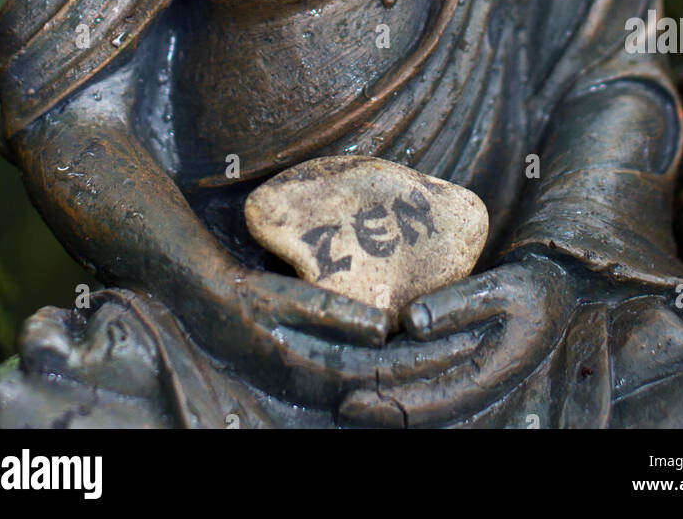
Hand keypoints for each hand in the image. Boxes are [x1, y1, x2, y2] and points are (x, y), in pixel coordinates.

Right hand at [190, 264, 493, 413]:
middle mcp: (320, 386)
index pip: (386, 372)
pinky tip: (417, 355)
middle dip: (434, 366)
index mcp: (314, 369)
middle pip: (391, 384)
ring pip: (383, 385)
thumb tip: (385, 330)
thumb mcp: (283, 301)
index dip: (428, 357)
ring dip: (420, 370)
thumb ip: (331, 315)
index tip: (465, 340)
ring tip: (460, 348)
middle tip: (479, 342)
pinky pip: (367, 379)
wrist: (203, 304)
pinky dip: (396, 370)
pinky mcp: (316, 374)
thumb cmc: (241, 297)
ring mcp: (318, 384)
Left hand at [338, 254, 578, 426]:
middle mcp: (472, 385)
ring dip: (377, 395)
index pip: (426, 400)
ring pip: (413, 395)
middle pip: (412, 403)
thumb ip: (459, 305)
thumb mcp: (503, 290)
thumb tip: (411, 321)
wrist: (558, 289)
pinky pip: (421, 378)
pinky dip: (392, 380)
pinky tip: (364, 369)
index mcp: (486, 375)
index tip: (347, 401)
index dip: (385, 405)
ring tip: (334, 388)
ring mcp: (465, 376)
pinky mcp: (459, 362)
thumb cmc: (531, 288)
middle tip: (326, 398)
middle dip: (370, 403)